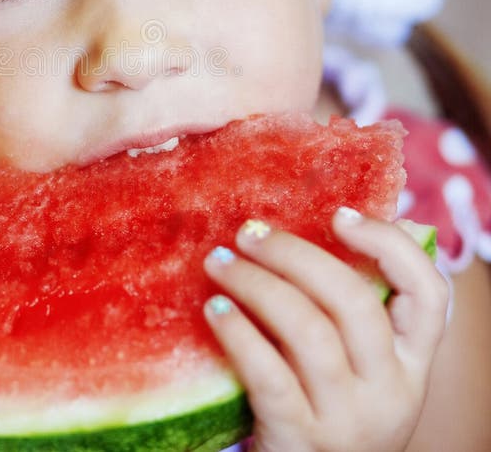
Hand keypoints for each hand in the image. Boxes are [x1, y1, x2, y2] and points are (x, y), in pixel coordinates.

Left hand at [203, 209, 448, 451]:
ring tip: (219, 262)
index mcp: (410, 364)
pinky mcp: (300, 438)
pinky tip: (215, 309)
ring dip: (257, 284)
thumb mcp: (357, 367)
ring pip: (309, 330)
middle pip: (354, 301)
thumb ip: (350, 311)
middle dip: (295, 255)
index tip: (339, 215)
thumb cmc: (326, 407)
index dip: (390, 245)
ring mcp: (348, 418)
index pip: (429, 294)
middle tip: (248, 233)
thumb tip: (338, 222)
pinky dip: (239, 333)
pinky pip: (269, 373)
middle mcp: (391, 391)